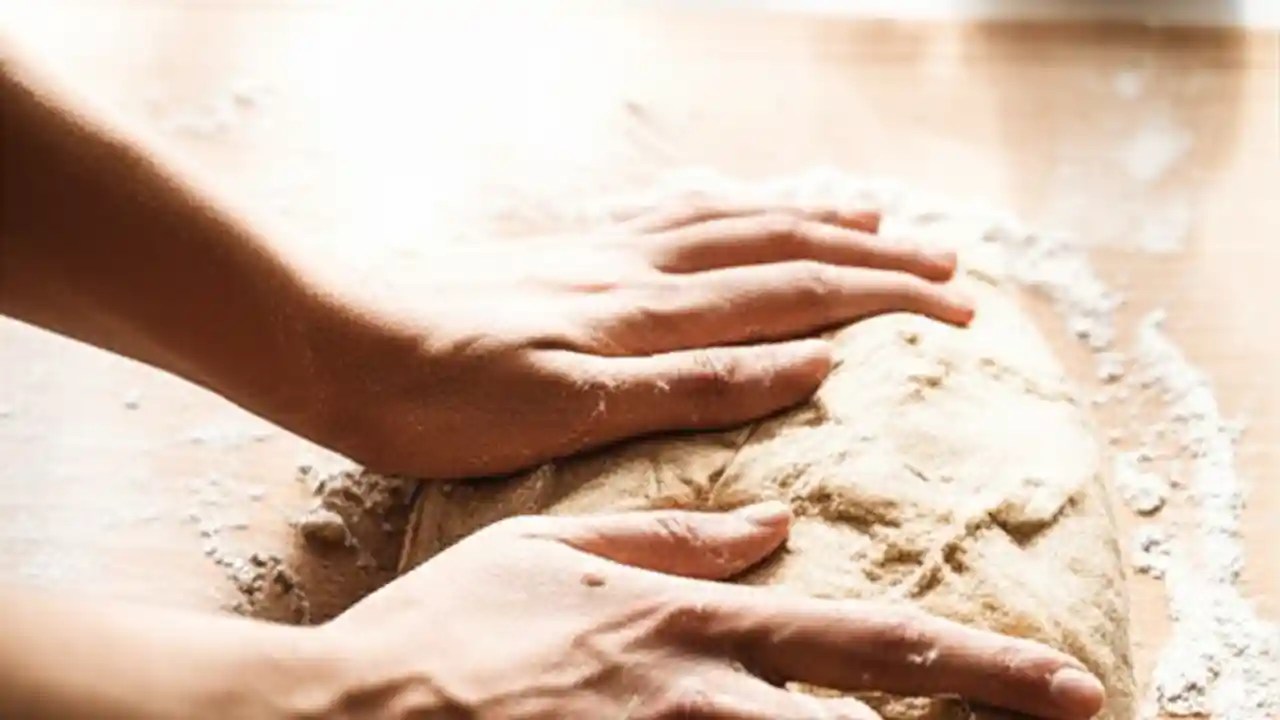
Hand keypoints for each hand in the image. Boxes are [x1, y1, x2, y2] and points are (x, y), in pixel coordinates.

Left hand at [303, 203, 973, 477]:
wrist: (332, 341)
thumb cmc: (441, 396)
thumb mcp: (571, 411)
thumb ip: (694, 385)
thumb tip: (813, 365)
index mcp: (650, 312)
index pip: (800, 295)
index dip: (888, 299)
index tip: (963, 309)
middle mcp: (639, 267)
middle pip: (784, 246)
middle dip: (876, 255)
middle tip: (951, 263)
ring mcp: (603, 251)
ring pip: (735, 218)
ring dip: (813, 214)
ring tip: (872, 208)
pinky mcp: (567, 250)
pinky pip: (669, 211)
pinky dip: (726, 200)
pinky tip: (734, 198)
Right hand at [320, 502, 1103, 718]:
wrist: (349, 711)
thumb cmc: (452, 630)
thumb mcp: (557, 551)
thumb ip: (675, 543)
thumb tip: (774, 525)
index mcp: (691, 624)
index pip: (862, 638)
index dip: (974, 661)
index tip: (1059, 683)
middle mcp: (699, 694)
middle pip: (868, 716)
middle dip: (977, 716)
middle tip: (1073, 717)